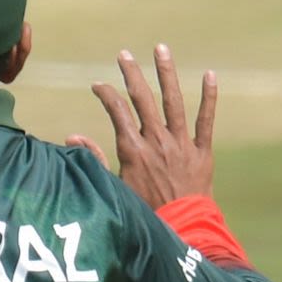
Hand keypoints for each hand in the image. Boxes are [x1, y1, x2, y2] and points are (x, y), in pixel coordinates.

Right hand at [67, 44, 216, 207]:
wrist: (179, 232)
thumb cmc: (143, 217)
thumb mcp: (113, 189)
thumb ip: (95, 160)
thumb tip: (72, 137)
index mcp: (133, 150)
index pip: (117, 111)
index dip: (106, 94)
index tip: (98, 85)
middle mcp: (157, 142)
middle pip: (142, 99)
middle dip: (131, 74)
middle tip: (124, 54)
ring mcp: (181, 145)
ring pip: (173, 101)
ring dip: (166, 73)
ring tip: (161, 49)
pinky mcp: (202, 153)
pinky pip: (206, 120)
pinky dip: (209, 97)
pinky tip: (210, 75)